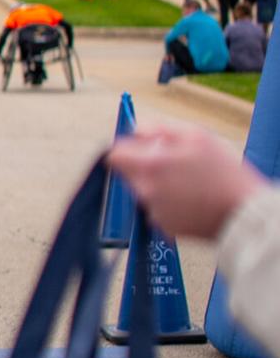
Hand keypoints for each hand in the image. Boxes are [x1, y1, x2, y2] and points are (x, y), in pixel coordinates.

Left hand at [108, 125, 262, 239]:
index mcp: (150, 167)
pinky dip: (170, 204)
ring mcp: (154, 213)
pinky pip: (158, 210)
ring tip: (189, 183)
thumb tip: (136, 130)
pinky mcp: (165, 228)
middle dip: (145, 167)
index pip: (114, 157)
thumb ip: (159, 129)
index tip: (139, 148)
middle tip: (175, 164)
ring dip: (159, 186)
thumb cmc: (223, 173)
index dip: (126, 149)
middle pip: (130, 175)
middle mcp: (146, 192)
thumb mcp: (196, 136)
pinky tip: (192, 199)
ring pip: (145, 193)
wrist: (242, 214)